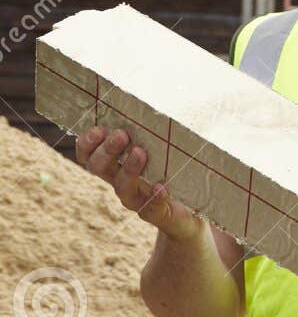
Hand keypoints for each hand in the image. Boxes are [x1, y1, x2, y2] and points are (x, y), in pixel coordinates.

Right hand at [75, 123, 204, 242]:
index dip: (87, 143)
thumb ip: (154, 134)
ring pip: (122, 187)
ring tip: (140, 152)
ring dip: (128, 169)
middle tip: (121, 134)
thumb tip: (160, 101)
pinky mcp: (158, 213)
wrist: (191, 214)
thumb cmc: (174, 174)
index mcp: (116, 166)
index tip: (97, 128)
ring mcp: (137, 200)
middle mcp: (121, 183)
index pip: (89, 154)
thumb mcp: (162, 151)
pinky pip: (152, 208)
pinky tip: (161, 187)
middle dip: (107, 150)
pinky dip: (155, 196)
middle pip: (99, 168)